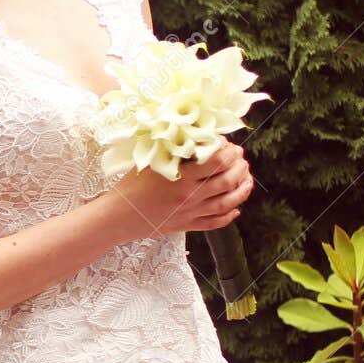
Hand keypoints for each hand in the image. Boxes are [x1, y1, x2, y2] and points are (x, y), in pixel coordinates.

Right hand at [110, 139, 253, 240]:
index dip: (228, 150)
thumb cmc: (129, 187)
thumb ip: (171, 151)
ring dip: (242, 189)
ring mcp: (190, 213)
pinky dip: (229, 216)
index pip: (217, 161)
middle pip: (228, 180)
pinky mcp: (187, 225)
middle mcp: (190, 197)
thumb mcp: (148, 162)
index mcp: (181, 178)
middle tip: (240, 158)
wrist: (117, 217)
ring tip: (247, 178)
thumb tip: (191, 136)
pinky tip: (236, 208)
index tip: (227, 143)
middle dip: (239, 167)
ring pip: (228, 202)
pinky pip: (215, 223)